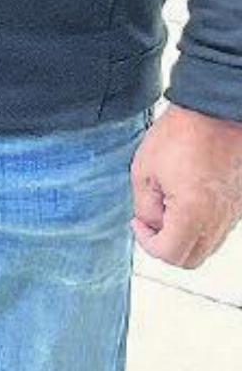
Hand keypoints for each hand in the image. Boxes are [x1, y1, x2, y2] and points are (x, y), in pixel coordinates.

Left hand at [131, 103, 241, 270]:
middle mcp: (219, 219)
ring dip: (185, 236)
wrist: (217, 111)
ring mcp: (233, 212)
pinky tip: (188, 198)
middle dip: (167, 246)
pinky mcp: (239, 202)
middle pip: (192, 259)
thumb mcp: (145, 170)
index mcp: (193, 214)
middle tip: (153, 221)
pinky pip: (220, 227)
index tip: (138, 222)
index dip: (147, 242)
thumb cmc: (183, 133)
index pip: (170, 254)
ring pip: (208, 245)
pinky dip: (202, 224)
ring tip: (170, 205)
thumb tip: (150, 222)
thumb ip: (145, 206)